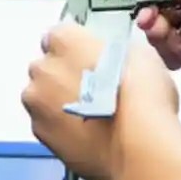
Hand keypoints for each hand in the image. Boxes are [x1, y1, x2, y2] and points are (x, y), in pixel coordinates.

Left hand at [22, 23, 180, 179]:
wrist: (138, 145)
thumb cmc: (141, 98)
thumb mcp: (138, 54)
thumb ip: (113, 51)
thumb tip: (115, 57)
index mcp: (65, 40)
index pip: (59, 34)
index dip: (76, 47)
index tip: (88, 58)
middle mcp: (45, 68)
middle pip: (47, 66)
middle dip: (63, 75)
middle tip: (95, 90)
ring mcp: (39, 102)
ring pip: (42, 96)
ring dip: (57, 101)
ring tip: (91, 115)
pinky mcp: (41, 133)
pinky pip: (47, 124)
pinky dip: (61, 126)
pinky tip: (86, 133)